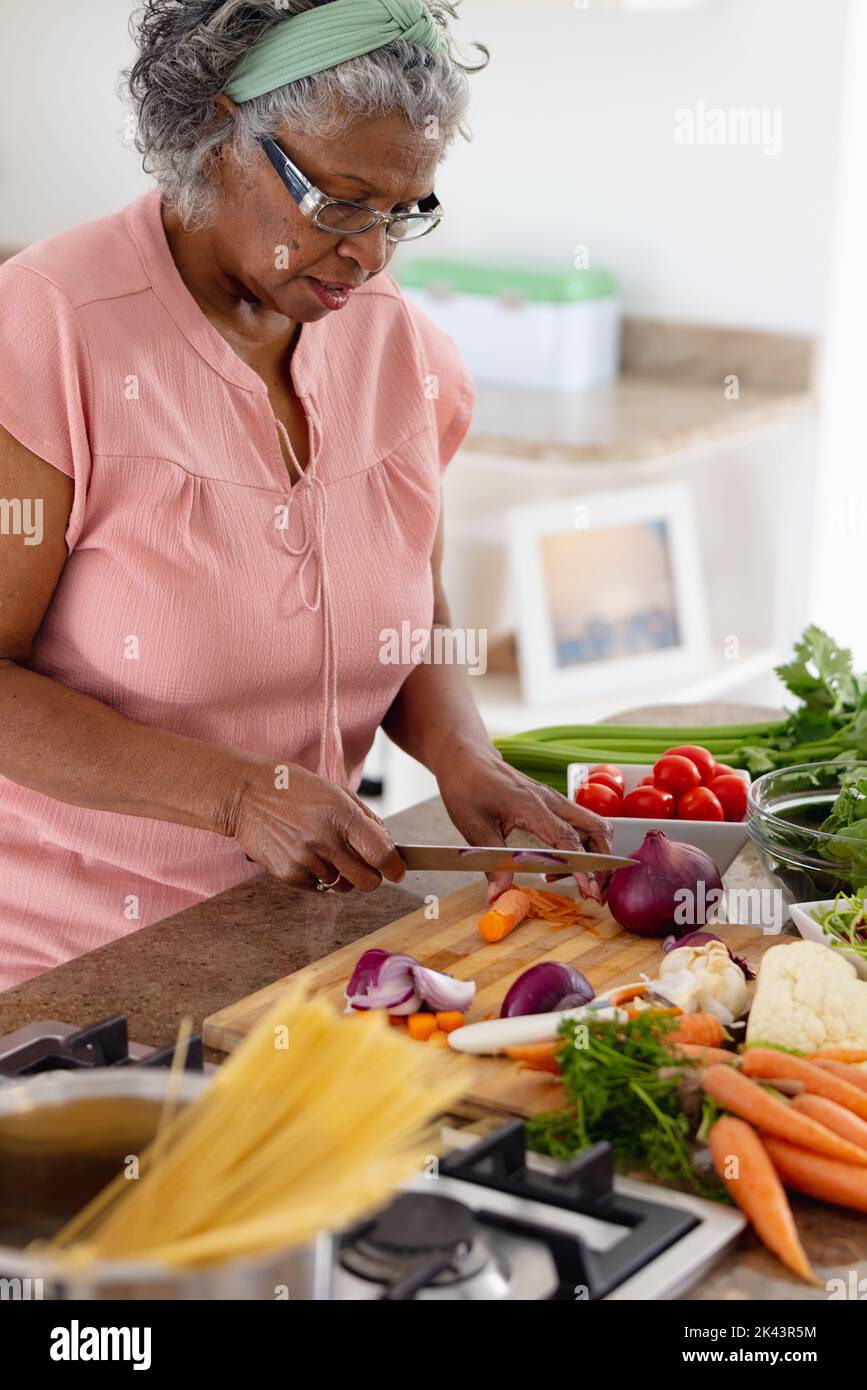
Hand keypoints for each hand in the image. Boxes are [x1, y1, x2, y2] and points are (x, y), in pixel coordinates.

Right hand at [225, 760, 405, 892]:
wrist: (245, 795)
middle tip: (365, 865)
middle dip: (372, 876)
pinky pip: (317, 886)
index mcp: (342, 815)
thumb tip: (388, 845)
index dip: (395, 866)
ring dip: (341, 874)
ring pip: (342, 886)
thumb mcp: (335, 791)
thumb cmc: (293, 789)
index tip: (397, 870)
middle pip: (367, 881)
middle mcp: (325, 840)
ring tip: (325, 851)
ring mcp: (305, 860)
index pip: (382, 854)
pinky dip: (317, 875)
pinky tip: (305, 854)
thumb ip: (365, 819)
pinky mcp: (288, 874)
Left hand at [436, 748, 613, 902]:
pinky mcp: (553, 804)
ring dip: (594, 855)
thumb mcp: (472, 826)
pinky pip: (580, 825)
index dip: (582, 867)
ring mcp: (554, 801)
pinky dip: (582, 847)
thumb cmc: (467, 785)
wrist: (467, 758)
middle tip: (594, 891)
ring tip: (572, 880)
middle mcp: (550, 800)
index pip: (568, 839)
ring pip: (593, 826)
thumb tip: (497, 895)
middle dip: (603, 862)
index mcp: (531, 805)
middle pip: (597, 828)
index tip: (589, 890)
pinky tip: (558, 865)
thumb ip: (491, 862)